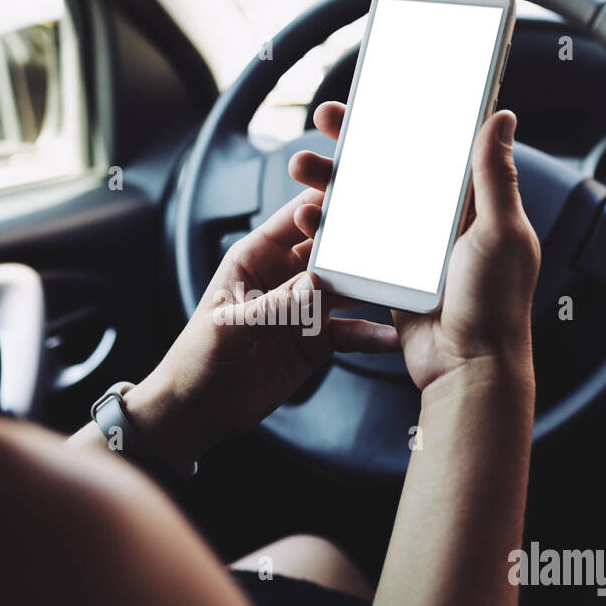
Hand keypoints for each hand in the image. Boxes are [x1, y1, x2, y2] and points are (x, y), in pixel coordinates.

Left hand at [123, 103, 398, 465]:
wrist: (198, 409)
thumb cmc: (198, 357)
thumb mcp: (228, 327)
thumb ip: (271, 304)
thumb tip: (313, 282)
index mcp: (256, 256)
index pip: (296, 218)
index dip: (327, 205)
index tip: (363, 196)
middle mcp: (286, 276)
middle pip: (331, 250)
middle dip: (362, 243)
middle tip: (398, 239)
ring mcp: (305, 308)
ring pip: (348, 288)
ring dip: (375, 287)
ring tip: (407, 284)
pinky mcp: (317, 340)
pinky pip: (352, 332)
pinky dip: (373, 334)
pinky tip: (396, 337)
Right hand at [291, 104, 540, 394]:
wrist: (467, 370)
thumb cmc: (495, 306)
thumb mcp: (500, 233)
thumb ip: (495, 176)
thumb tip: (501, 117)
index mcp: (472, 206)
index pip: (433, 148)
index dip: (404, 119)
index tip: (375, 96)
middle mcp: (439, 224)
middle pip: (390, 170)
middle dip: (355, 144)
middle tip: (325, 119)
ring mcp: (410, 252)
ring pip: (364, 205)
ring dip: (331, 185)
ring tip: (301, 169)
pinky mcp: (387, 278)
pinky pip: (353, 246)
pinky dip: (329, 232)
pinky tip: (306, 219)